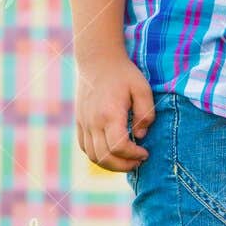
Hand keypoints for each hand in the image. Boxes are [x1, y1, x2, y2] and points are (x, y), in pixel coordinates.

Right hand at [75, 56, 155, 171]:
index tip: (145, 153)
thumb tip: (140, 136)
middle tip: (138, 162)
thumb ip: (145, 114)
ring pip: (92, 156)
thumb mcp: (142, 88)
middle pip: (104, 157)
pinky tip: (111, 152)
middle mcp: (93, 121)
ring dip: (110, 164)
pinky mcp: (80, 122)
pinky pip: (85, 147)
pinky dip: (98, 156)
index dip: (133, 155)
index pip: (119, 147)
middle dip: (123, 165)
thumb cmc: (124, 74)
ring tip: (126, 160)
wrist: (98, 60)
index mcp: (110, 114)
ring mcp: (84, 122)